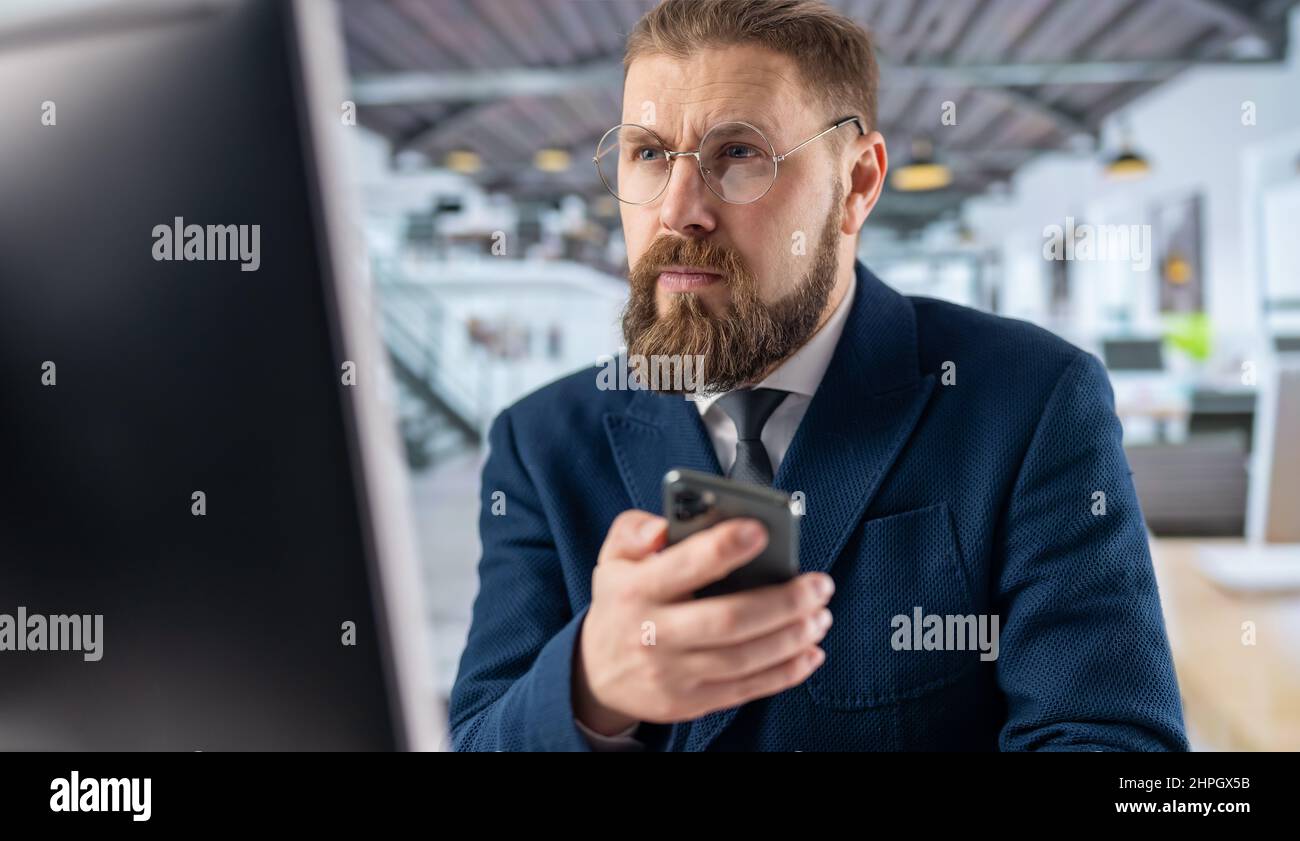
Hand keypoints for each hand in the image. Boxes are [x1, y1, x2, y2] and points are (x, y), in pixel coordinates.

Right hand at [572, 509, 833, 734]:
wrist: (597, 673)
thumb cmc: (620, 602)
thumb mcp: (612, 557)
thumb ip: (634, 530)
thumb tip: (663, 527)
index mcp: (635, 589)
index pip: (683, 566)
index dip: (724, 548)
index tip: (761, 530)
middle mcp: (653, 634)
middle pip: (728, 620)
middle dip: (783, 602)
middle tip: (820, 584)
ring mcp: (673, 674)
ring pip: (745, 658)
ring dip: (793, 637)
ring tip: (820, 614)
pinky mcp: (691, 702)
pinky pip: (747, 689)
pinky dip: (786, 672)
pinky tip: (810, 651)